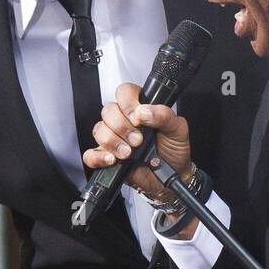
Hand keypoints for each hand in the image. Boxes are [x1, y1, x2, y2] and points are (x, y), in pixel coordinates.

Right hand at [85, 81, 193, 199]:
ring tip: (129, 153)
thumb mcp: (177, 128)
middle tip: (138, 140)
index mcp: (140, 108)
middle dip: (122, 126)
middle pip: (108, 111)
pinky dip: (98, 157)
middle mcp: (124, 120)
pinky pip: (90, 154)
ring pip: (98, 130)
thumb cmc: (174, 149)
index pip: (124, 92)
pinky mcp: (106, 157)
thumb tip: (143, 111)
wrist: (173, 175)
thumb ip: (164, 115)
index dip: (127, 103)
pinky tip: (113, 160)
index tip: (137, 118)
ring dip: (112, 141)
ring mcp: (114, 138)